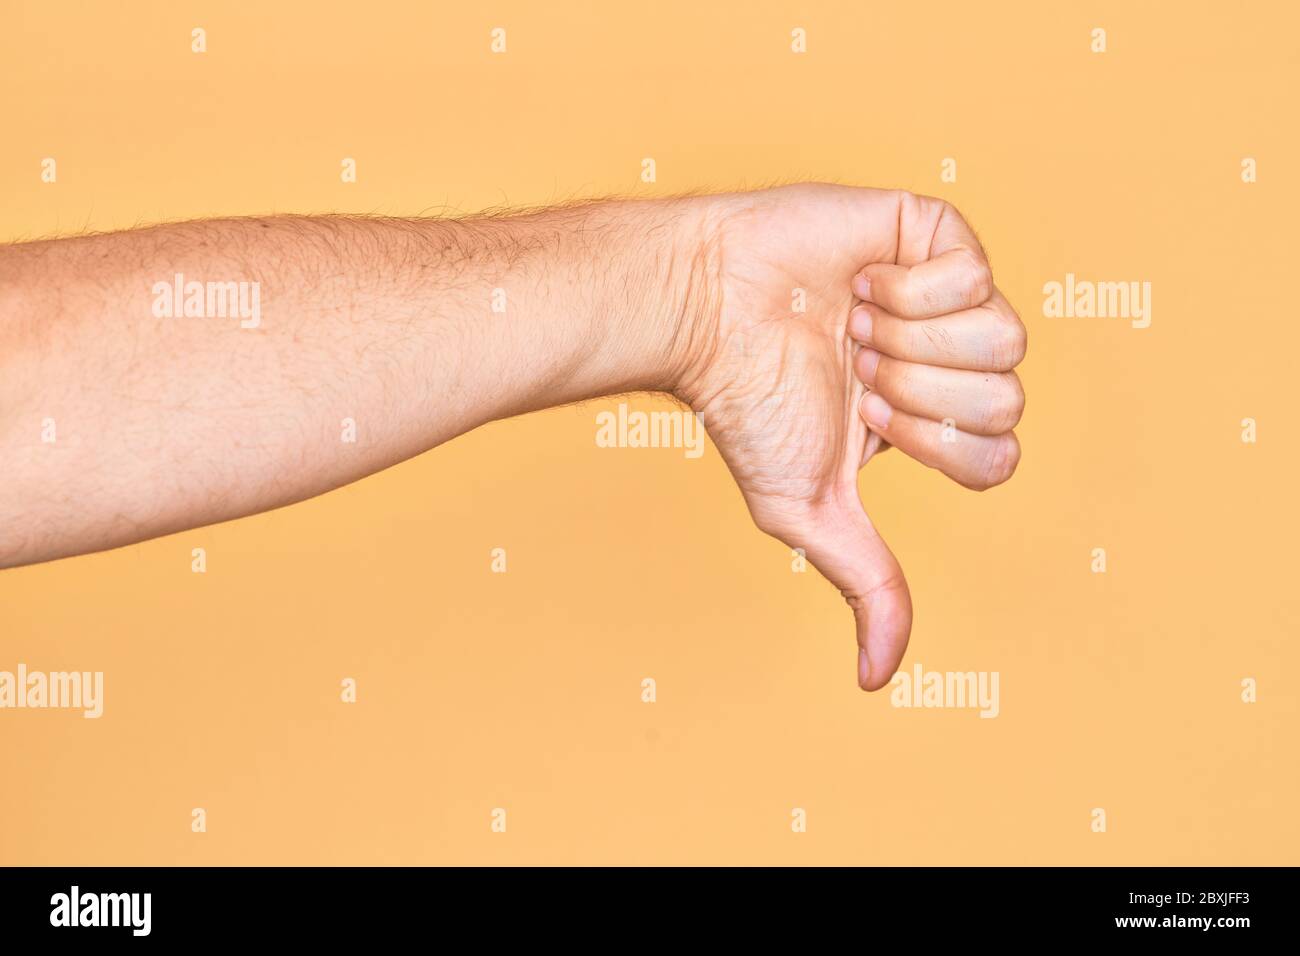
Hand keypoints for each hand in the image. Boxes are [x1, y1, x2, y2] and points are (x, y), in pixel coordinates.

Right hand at [674, 184, 1025, 689]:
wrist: (708, 309)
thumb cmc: (748, 403)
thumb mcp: (808, 509)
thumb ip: (866, 581)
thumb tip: (878, 677)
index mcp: (928, 423)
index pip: (998, 456)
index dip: (935, 443)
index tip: (866, 418)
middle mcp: (948, 360)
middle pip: (1008, 400)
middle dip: (918, 393)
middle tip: (856, 369)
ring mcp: (947, 295)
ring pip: (1003, 338)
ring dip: (912, 340)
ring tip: (856, 324)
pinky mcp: (936, 234)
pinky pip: (974, 272)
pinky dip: (910, 287)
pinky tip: (864, 281)